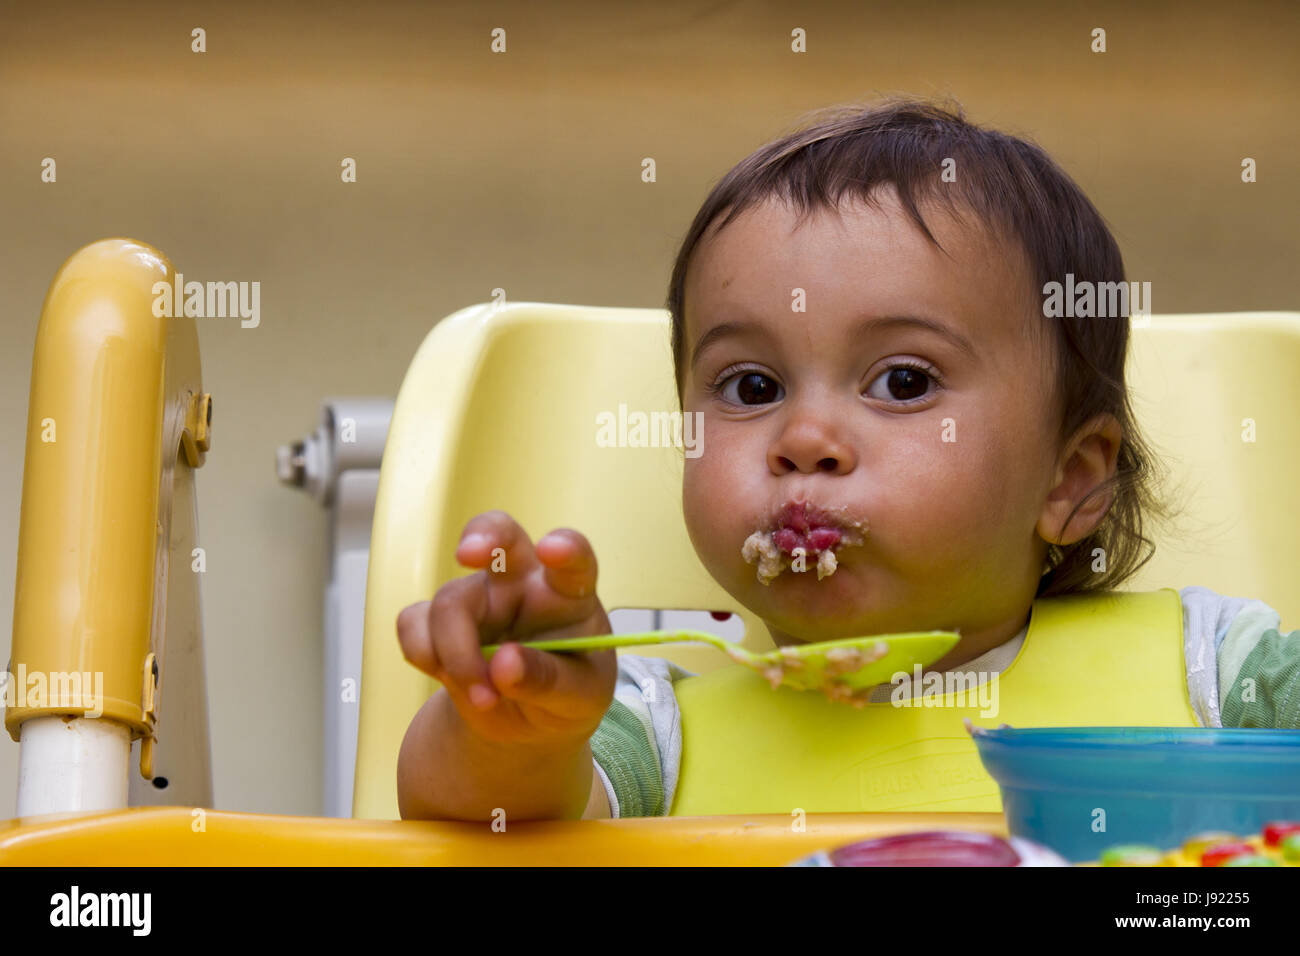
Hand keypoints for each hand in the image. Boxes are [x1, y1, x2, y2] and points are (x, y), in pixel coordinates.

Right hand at [397, 510, 616, 747]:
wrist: (529, 720)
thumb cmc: (567, 692)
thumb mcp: (578, 697)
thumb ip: (548, 679)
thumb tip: (504, 665)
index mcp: (568, 593)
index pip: (574, 559)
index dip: (566, 548)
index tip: (553, 550)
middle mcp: (521, 583)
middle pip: (501, 533)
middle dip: (483, 535)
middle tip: (469, 554)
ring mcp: (478, 597)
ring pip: (450, 601)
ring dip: (457, 655)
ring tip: (484, 699)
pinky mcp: (438, 620)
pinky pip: (413, 621)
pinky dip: (423, 654)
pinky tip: (451, 681)